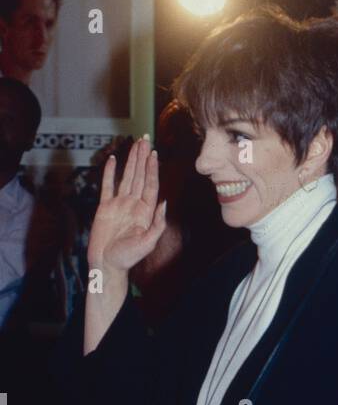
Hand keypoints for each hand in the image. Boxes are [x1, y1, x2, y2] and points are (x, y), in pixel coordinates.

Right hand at [87, 136, 167, 275]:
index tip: (154, 154)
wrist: (107, 265)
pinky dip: (110, 172)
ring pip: (126, 177)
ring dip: (131, 161)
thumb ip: (157, 224)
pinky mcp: (105, 207)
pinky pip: (108, 185)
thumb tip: (164, 203)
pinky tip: (114, 159)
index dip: (152, 169)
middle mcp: (133, 205)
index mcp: (145, 212)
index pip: (150, 185)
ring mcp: (119, 204)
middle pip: (140, 176)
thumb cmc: (128, 258)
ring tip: (135, 144)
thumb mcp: (147, 243)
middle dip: (143, 158)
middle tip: (145, 140)